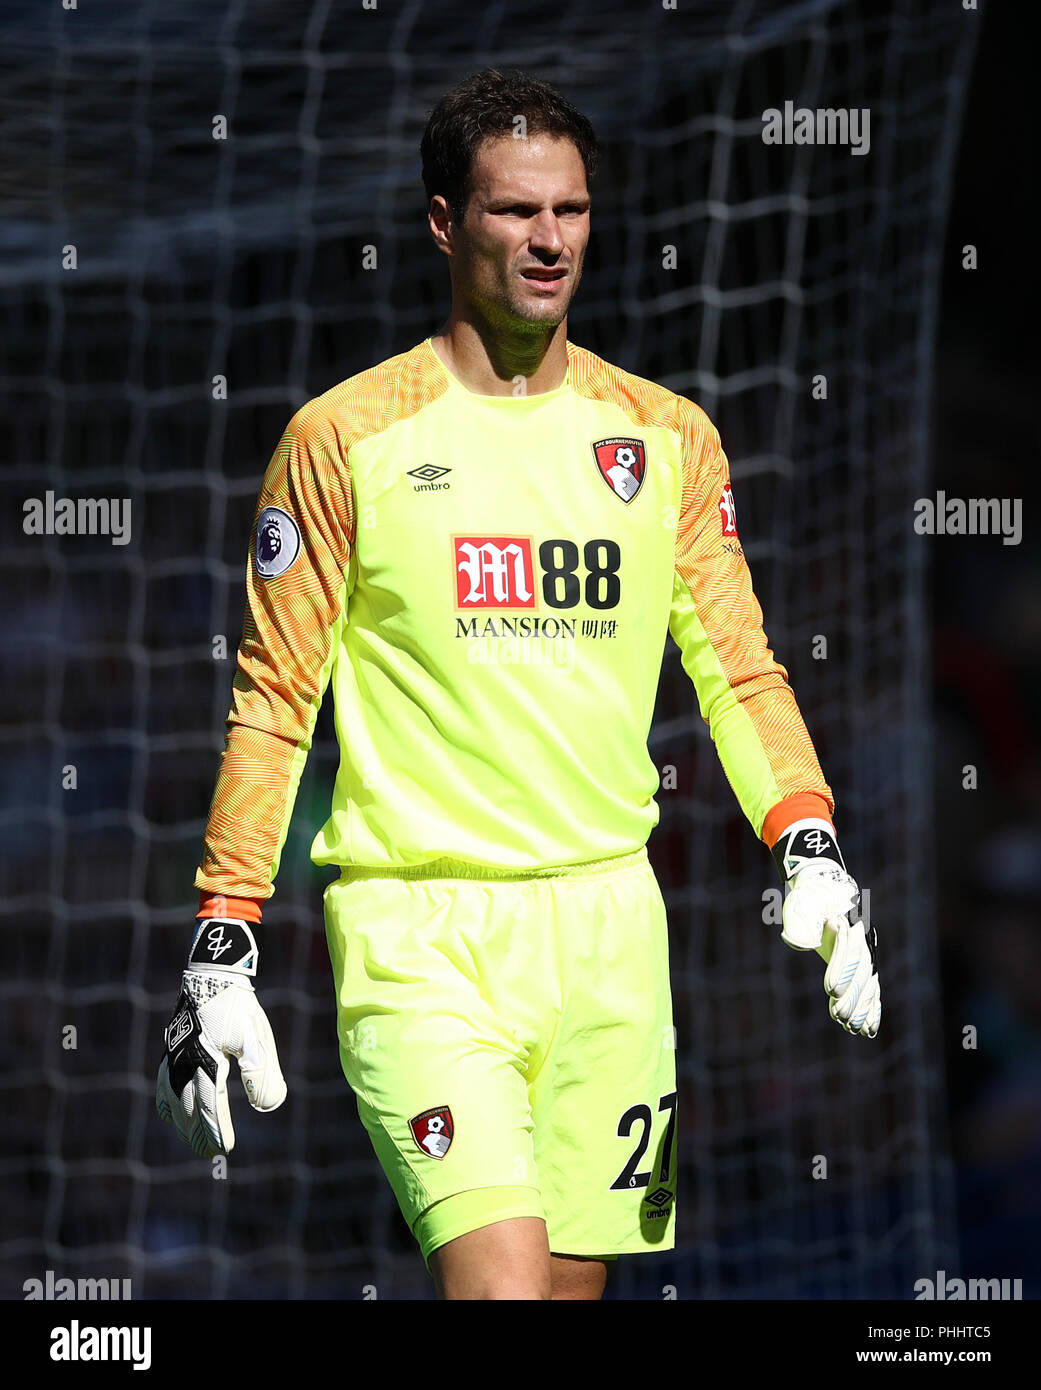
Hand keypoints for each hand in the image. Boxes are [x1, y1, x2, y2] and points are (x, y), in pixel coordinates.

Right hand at [156, 918, 286, 1156]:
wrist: (213, 971)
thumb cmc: (238, 1005)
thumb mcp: (256, 1037)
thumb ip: (261, 1073)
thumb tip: (268, 1107)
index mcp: (206, 1061)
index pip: (211, 1105)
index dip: (217, 1129)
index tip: (224, 1148)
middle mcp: (184, 1061)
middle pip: (188, 1106)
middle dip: (196, 1131)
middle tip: (205, 1152)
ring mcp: (174, 1053)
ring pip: (172, 1096)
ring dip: (181, 1119)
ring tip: (188, 1136)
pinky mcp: (172, 1045)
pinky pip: (163, 1080)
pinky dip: (166, 1099)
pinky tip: (169, 1107)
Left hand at [772, 821, 880, 1037]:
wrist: (824, 886)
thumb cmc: (810, 894)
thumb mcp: (802, 901)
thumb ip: (800, 919)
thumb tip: (797, 941)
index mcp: (848, 922)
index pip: (847, 949)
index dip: (841, 970)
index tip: (830, 990)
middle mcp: (861, 939)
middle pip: (861, 971)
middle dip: (852, 995)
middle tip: (839, 1018)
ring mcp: (864, 951)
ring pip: (868, 983)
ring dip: (861, 1007)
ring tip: (851, 1028)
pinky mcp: (861, 962)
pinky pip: (870, 987)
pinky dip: (870, 1008)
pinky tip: (867, 1029)